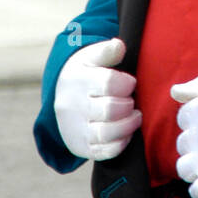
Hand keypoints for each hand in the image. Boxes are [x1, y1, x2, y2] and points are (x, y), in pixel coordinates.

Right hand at [53, 38, 140, 161]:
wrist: (62, 97)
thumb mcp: (92, 57)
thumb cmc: (85, 74)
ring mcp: (76, 129)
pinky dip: (120, 144)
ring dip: (128, 125)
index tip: (131, 83)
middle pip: (109, 110)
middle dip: (128, 105)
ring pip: (106, 133)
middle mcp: (74, 106)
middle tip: (131, 101)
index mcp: (78, 81)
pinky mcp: (81, 147)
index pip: (108, 83)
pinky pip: (103, 152)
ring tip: (135, 116)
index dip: (126, 83)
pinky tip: (126, 133)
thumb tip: (119, 45)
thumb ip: (107, 50)